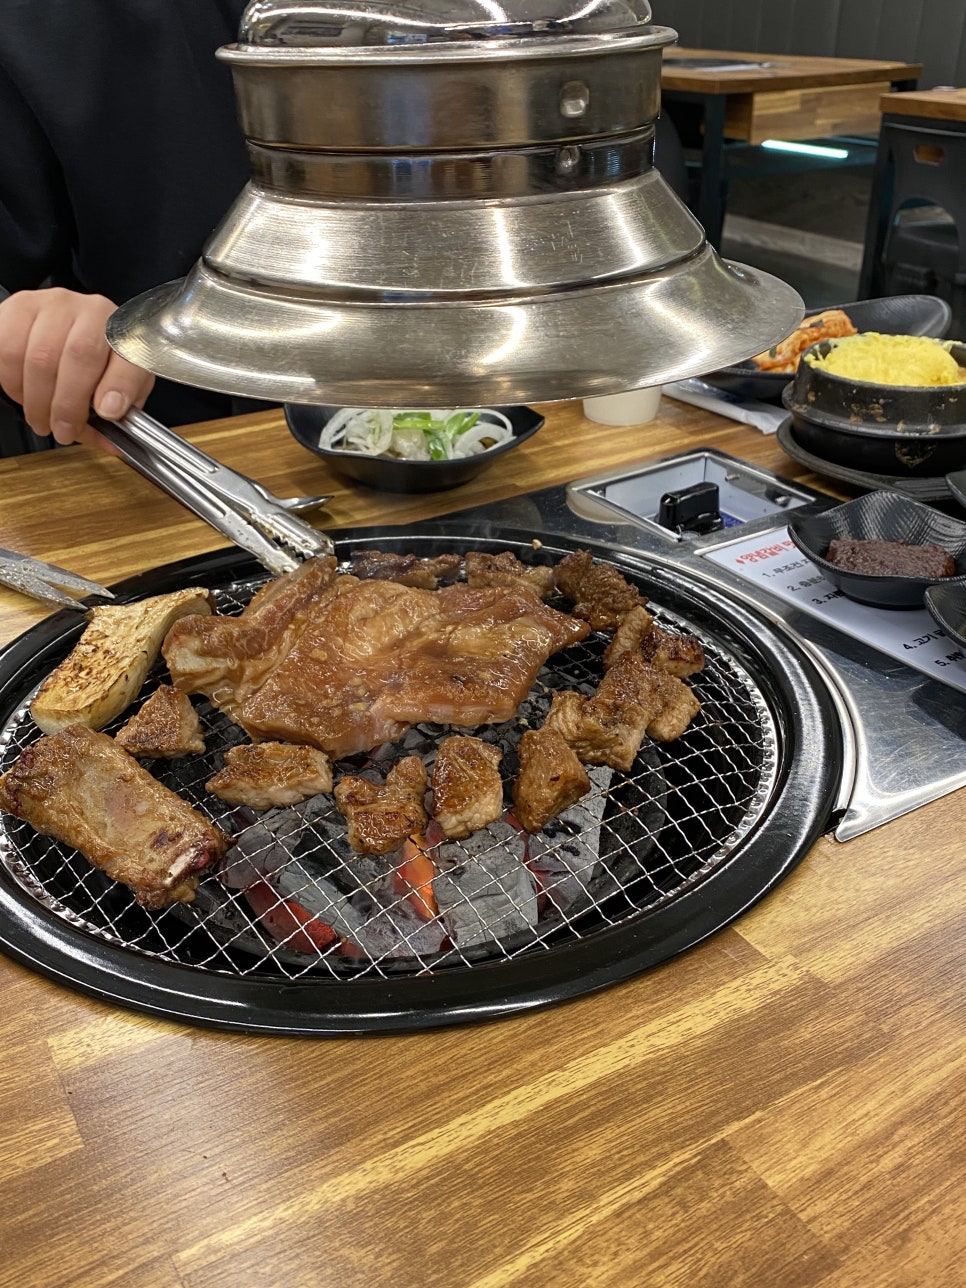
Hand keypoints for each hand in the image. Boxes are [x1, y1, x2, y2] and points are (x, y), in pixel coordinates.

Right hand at [0, 288, 154, 446]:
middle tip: (63, 430)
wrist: (75, 328)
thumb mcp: (122, 386)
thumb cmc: (101, 359)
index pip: (126, 355)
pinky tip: (24, 393)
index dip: (118, 387)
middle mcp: (91, 310)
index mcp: (126, 331)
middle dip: (67, 404)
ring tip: (41, 418)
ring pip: (39, 356)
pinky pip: (8, 349)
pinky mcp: (19, 308)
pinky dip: (12, 381)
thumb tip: (111, 442)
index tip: (108, 413)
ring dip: (36, 399)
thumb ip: (119, 414)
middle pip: (78, 355)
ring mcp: (53, 305)